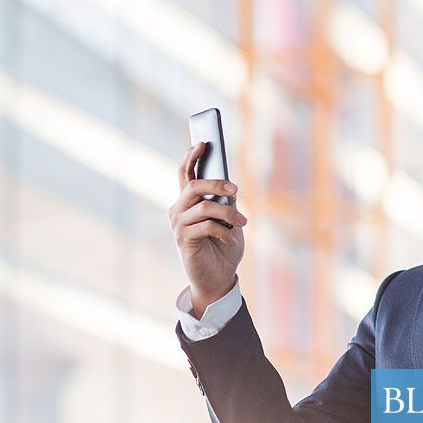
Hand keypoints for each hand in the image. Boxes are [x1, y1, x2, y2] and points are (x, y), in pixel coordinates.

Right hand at [169, 141, 247, 316]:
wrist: (218, 280)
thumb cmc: (223, 248)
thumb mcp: (228, 220)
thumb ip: (224, 203)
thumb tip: (229, 188)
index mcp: (187, 202)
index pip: (184, 173)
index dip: (191, 156)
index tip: (203, 142)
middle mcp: (178, 210)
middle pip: (193, 185)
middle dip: (216, 183)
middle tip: (235, 189)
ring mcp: (179, 225)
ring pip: (203, 206)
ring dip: (227, 212)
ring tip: (243, 220)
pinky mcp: (184, 240)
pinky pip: (205, 226)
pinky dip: (223, 232)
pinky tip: (231, 240)